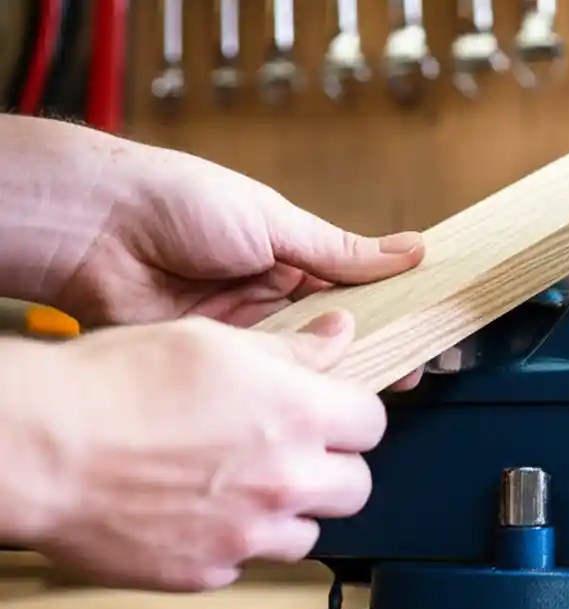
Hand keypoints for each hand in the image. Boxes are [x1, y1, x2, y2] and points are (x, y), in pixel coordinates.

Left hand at [0, 116, 427, 388]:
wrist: (95, 228)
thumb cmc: (180, 202)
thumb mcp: (276, 221)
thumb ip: (341, 250)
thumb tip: (412, 249)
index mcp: (290, 257)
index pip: (354, 294)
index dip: (388, 316)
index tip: (423, 338)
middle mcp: (269, 297)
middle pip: (331, 334)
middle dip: (365, 353)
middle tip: (406, 374)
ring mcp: (240, 332)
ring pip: (297, 363)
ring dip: (327, 372)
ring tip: (367, 387)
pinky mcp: (210, 361)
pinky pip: (257, 379)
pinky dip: (282, 386)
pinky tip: (311, 396)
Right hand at [10, 311, 382, 591]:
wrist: (37, 449)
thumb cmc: (111, 386)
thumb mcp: (210, 342)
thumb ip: (290, 350)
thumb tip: (338, 335)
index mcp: (296, 415)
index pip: (373, 422)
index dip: (352, 415)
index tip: (333, 414)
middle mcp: (284, 479)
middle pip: (356, 487)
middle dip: (332, 468)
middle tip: (294, 452)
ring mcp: (248, 533)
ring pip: (308, 533)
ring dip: (287, 511)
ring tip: (240, 483)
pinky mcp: (209, 571)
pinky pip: (247, 561)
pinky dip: (233, 541)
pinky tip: (197, 510)